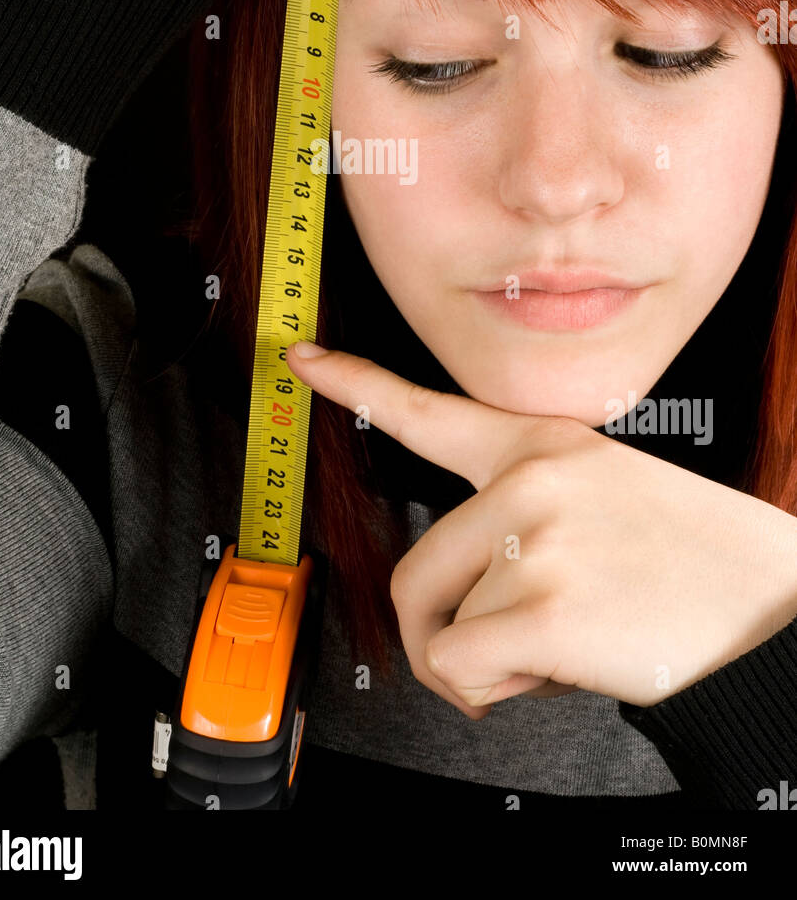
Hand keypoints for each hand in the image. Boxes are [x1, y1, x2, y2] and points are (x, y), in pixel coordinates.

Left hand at [286, 342, 796, 716]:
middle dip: (439, 633)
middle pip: (412, 577)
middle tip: (500, 647)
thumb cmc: (683, 556)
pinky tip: (560, 665)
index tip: (302, 360)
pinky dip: (498, 691)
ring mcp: (532, 541)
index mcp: (540, 446)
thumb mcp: (604, 490)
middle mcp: (526, 483)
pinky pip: (461, 671)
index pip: (430, 412)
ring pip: (442, 634)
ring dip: (493, 661)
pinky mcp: (543, 608)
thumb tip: (461, 587)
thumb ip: (523, 511)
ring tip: (569, 638)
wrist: (768, 600)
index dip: (356, 385)